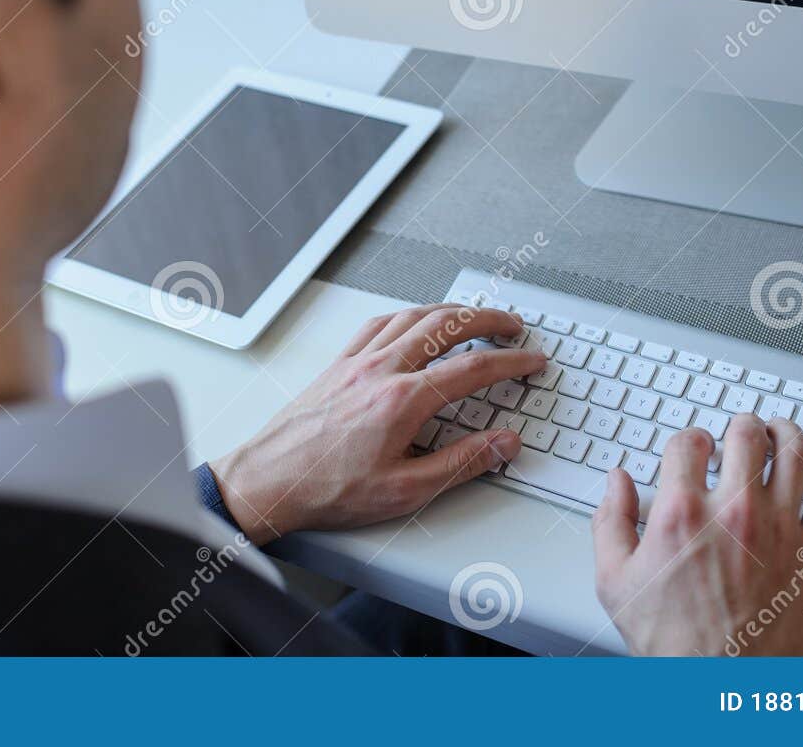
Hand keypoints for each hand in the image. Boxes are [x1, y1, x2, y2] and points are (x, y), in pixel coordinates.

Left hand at [208, 304, 544, 543]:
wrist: (271, 481)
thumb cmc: (328, 489)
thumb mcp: (406, 491)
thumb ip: (462, 463)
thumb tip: (504, 444)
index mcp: (402, 400)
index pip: (473, 368)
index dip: (512, 361)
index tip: (531, 360)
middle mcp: (380, 370)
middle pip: (446, 325)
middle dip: (487, 319)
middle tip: (512, 326)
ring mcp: (357, 362)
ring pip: (412, 316)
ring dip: (450, 311)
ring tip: (473, 317)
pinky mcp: (339, 365)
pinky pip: (379, 324)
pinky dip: (407, 315)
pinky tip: (414, 321)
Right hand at [591, 415, 802, 655]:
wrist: (731, 689)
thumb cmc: (678, 646)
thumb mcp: (616, 584)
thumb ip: (610, 523)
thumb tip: (615, 484)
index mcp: (682, 512)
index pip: (687, 443)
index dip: (687, 439)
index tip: (691, 447)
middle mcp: (735, 511)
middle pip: (744, 435)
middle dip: (738, 425)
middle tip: (738, 429)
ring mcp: (781, 527)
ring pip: (794, 453)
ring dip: (786, 431)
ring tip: (781, 428)